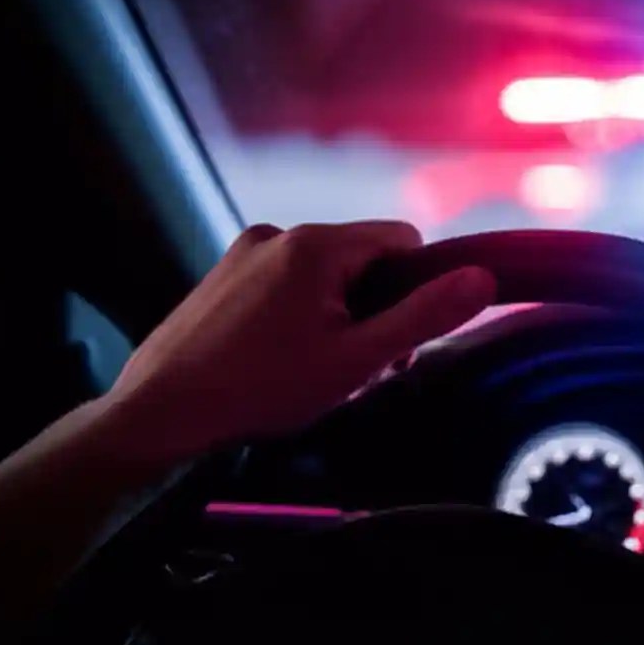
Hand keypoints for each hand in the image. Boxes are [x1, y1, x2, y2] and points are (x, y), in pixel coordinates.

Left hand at [107, 221, 494, 460]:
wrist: (160, 412)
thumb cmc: (261, 388)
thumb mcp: (356, 360)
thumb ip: (424, 316)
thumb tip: (483, 278)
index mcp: (316, 243)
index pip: (403, 241)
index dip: (416, 289)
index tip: (397, 342)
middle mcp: (280, 232)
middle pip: (363, 259)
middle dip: (375, 308)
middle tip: (356, 368)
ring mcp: (244, 252)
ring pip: (324, 274)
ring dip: (337, 314)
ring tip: (313, 370)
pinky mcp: (221, 275)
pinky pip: (285, 283)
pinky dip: (299, 314)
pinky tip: (278, 361)